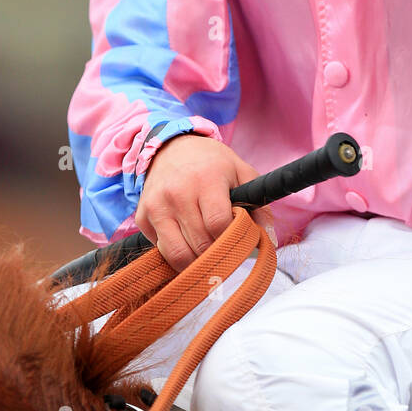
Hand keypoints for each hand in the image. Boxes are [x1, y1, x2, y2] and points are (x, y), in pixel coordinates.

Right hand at [134, 135, 273, 271]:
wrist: (171, 148)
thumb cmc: (212, 164)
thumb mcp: (241, 173)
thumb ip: (259, 205)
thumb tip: (269, 238)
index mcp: (206, 180)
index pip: (218, 225)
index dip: (231, 241)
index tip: (238, 243)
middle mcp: (178, 193)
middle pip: (200, 244)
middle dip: (217, 255)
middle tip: (226, 253)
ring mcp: (157, 206)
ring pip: (177, 254)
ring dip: (195, 262)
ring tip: (207, 254)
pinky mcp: (143, 216)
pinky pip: (161, 250)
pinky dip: (175, 253)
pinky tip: (186, 239)